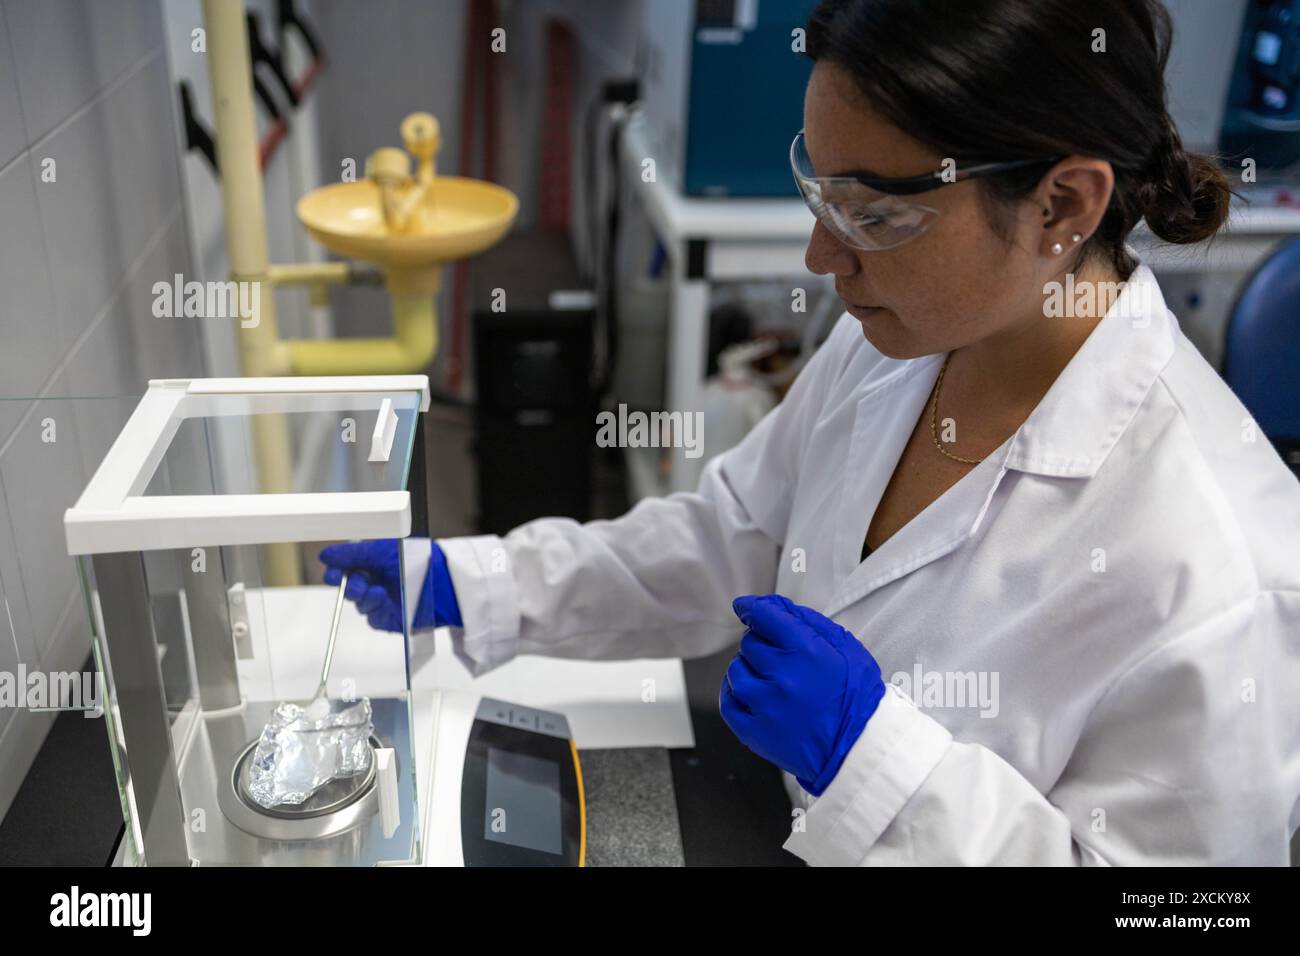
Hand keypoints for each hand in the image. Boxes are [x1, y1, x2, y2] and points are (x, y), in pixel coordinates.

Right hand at [319, 539, 461, 632]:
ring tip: (372, 589)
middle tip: (345, 580)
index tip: (331, 572)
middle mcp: (376, 581)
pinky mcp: (389, 618)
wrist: (444, 581)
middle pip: (348, 587)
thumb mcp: (382, 549)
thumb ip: (352, 553)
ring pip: (358, 603)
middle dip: (345, 584)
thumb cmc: (418, 559)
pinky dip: (373, 607)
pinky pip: (371, 617)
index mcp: (373, 562)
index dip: (336, 570)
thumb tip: (326, 555)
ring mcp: (382, 601)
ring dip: (361, 594)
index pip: (346, 568)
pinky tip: (382, 597)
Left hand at [721, 594, 885, 795]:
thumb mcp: (846, 648)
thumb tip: (773, 606)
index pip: (764, 615)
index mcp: (807, 652)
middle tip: (779, 657)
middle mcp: (783, 677)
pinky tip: (752, 693)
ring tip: (771, 679)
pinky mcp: (754, 732)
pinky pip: (728, 701)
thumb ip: (808, 621)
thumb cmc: (856, 698)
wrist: (858, 749)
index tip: (746, 607)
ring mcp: (766, 706)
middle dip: (761, 643)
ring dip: (749, 668)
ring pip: (736, 670)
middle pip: (749, 642)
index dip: (752, 607)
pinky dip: (735, 692)